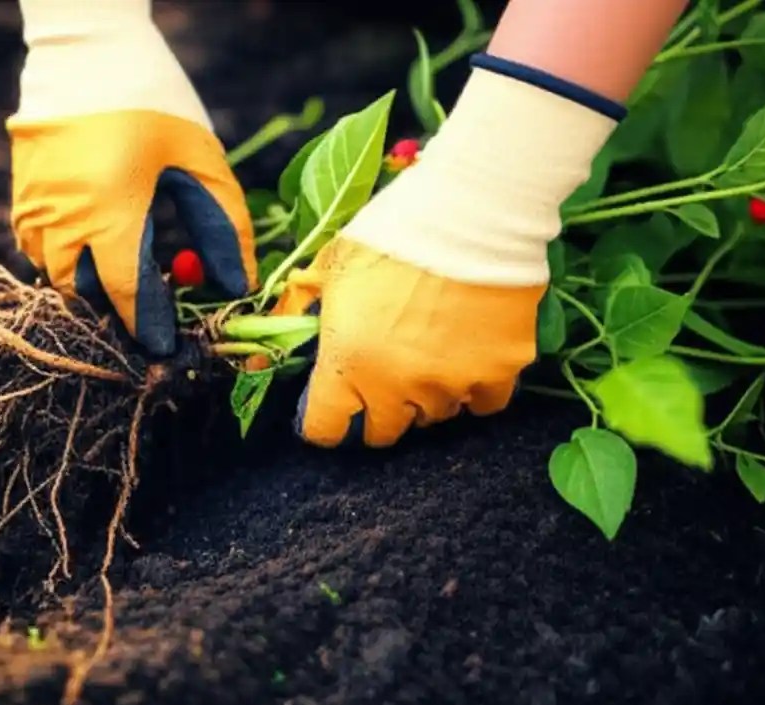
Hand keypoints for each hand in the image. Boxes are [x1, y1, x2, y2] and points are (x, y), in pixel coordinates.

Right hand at [7, 0, 255, 356]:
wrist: (84, 51)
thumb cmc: (154, 101)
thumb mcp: (200, 160)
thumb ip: (223, 226)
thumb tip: (239, 285)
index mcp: (109, 212)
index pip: (127, 297)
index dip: (150, 329)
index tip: (171, 348)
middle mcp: (62, 221)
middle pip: (88, 297)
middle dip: (120, 313)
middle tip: (155, 314)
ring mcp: (33, 211)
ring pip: (60, 278)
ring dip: (94, 288)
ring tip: (130, 279)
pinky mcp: (20, 199)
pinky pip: (42, 252)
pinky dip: (71, 261)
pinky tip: (100, 245)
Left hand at [271, 55, 624, 447]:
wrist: (471, 213)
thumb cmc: (391, 235)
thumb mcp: (329, 265)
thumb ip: (296, 308)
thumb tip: (265, 343)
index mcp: (347, 363)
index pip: (325, 429)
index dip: (323, 421)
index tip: (330, 405)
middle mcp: (397, 386)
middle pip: (383, 431)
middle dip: (376, 410)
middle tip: (382, 374)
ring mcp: (451, 384)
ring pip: (434, 416)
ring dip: (425, 396)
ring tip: (428, 355)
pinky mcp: (499, 372)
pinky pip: (484, 402)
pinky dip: (475, 388)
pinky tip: (469, 357)